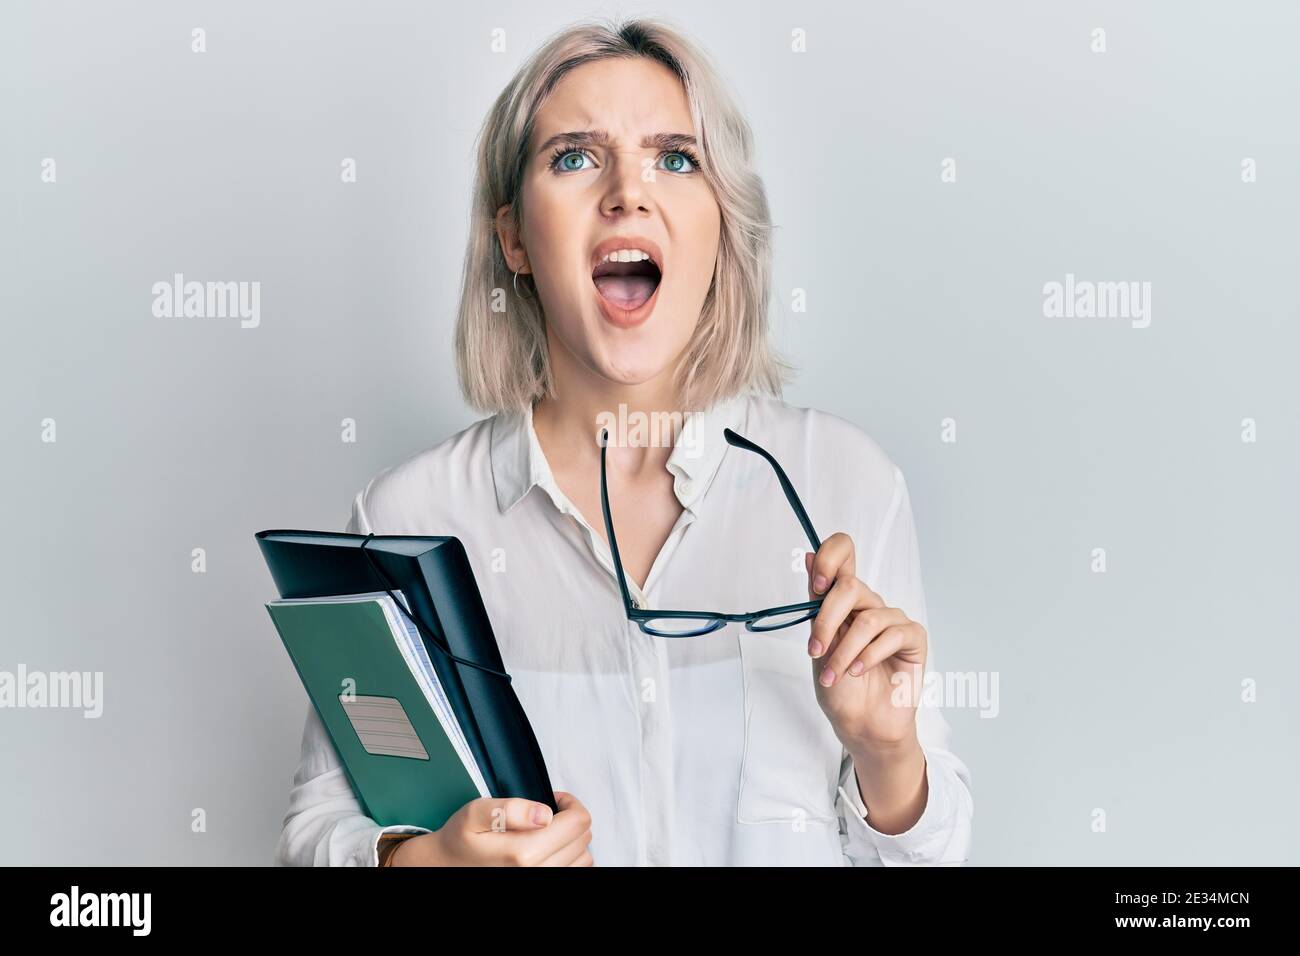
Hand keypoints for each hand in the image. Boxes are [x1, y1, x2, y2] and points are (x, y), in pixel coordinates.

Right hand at [388, 791, 593, 865]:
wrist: (445, 867)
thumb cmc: (461, 840)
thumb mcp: (476, 813)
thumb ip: (511, 809)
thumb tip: (544, 813)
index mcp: (523, 854)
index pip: (577, 822)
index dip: (569, 803)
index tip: (554, 799)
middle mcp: (537, 873)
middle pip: (583, 839)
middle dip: (571, 819)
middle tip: (549, 813)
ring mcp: (542, 882)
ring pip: (584, 857)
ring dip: (572, 839)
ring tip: (549, 831)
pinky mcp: (543, 886)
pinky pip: (575, 871)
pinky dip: (570, 857)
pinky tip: (551, 849)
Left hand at [803, 533, 926, 749]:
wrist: (860, 724)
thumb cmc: (839, 687)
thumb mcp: (819, 644)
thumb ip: (817, 603)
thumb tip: (807, 556)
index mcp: (844, 600)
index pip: (844, 552)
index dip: (830, 557)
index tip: (817, 585)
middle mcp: (869, 604)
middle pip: (851, 585)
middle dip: (827, 620)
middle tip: (816, 650)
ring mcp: (893, 620)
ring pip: (867, 618)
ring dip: (845, 651)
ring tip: (835, 676)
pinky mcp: (913, 638)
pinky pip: (891, 635)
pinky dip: (868, 656)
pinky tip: (858, 672)